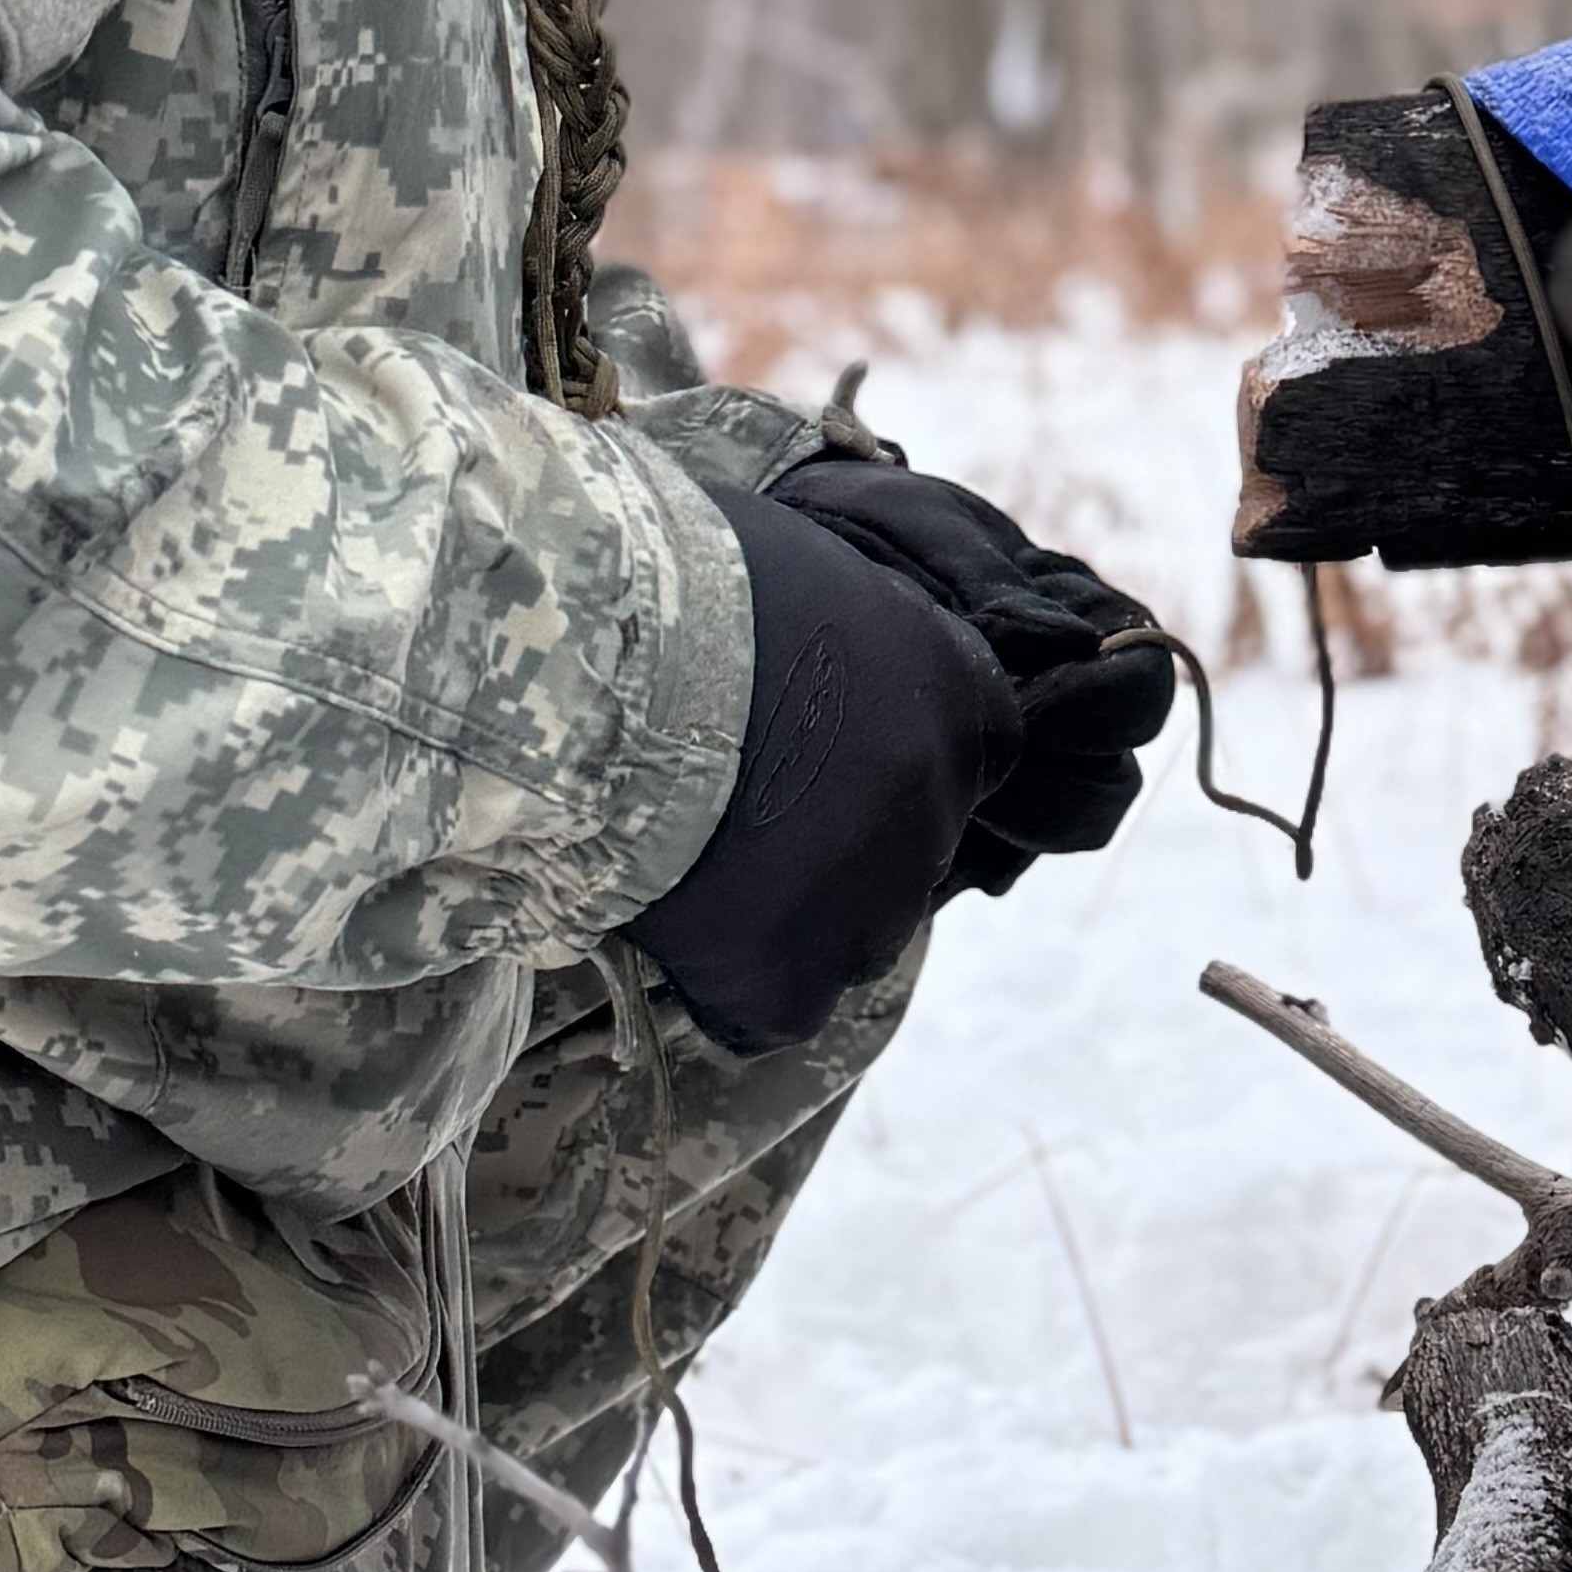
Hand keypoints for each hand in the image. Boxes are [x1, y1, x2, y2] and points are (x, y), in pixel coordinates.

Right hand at [624, 483, 1020, 1057]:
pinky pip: (773, 1006)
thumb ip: (843, 620)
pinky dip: (729, 983)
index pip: (978, 743)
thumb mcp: (799, 565)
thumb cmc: (675, 580)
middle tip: (741, 810)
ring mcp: (872, 902)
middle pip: (909, 846)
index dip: (898, 752)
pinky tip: (671, 928)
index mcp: (952, 687)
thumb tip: (822, 626)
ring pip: (852, 934)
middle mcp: (936, 799)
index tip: (831, 749)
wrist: (593, 672)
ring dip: (790, 914)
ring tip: (689, 865)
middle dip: (841, 837)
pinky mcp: (791, 979)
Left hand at [757, 455, 1176, 892]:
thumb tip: (1070, 642)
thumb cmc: (862, 526)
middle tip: (965, 756)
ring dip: (1005, 827)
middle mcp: (1060, 706)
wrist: (770, 552)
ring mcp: (1012, 768)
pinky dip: (948, 852)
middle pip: (1110, 788)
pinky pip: (984, 865)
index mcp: (1077, 630)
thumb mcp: (924, 529)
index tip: (1019, 692)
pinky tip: (887, 813)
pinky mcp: (956, 812)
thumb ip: (997, 581)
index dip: (1098, 708)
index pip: (1141, 695)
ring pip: (1058, 835)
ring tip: (925, 785)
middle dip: (1047, 787)